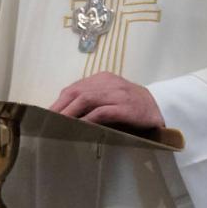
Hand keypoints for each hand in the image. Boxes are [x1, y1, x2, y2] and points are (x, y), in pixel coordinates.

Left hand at [50, 73, 164, 131]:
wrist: (160, 107)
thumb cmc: (131, 106)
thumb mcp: (110, 98)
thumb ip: (92, 102)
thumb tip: (67, 117)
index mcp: (101, 79)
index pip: (74, 88)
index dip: (59, 102)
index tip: (46, 115)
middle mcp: (107, 83)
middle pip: (76, 92)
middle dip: (59, 108)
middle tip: (47, 122)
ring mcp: (117, 94)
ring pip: (86, 100)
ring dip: (70, 113)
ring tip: (58, 125)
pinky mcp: (125, 107)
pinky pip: (102, 112)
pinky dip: (88, 120)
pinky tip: (79, 128)